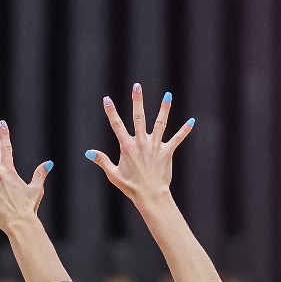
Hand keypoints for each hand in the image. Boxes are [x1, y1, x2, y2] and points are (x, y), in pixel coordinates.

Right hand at [85, 84, 194, 205]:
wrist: (150, 195)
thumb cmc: (131, 187)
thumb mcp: (113, 174)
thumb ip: (102, 161)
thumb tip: (88, 152)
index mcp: (127, 147)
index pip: (117, 126)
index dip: (111, 112)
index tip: (106, 99)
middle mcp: (141, 143)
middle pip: (139, 117)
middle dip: (137, 100)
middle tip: (137, 86)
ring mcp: (155, 146)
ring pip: (160, 123)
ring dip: (164, 109)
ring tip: (167, 95)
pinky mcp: (167, 152)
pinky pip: (177, 139)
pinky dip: (185, 130)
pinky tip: (192, 121)